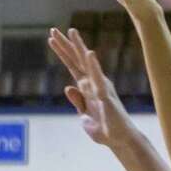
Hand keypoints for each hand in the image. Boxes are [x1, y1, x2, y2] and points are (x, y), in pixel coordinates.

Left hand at [48, 27, 139, 148]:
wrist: (119, 140)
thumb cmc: (104, 128)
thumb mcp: (84, 116)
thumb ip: (78, 101)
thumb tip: (68, 87)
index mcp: (87, 87)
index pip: (72, 66)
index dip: (62, 53)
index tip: (51, 39)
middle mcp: (94, 82)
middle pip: (77, 60)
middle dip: (65, 45)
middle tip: (53, 30)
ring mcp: (100, 86)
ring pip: (87, 63)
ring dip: (79, 47)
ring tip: (71, 31)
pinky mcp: (105, 95)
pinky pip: (98, 78)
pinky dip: (94, 66)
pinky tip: (90, 53)